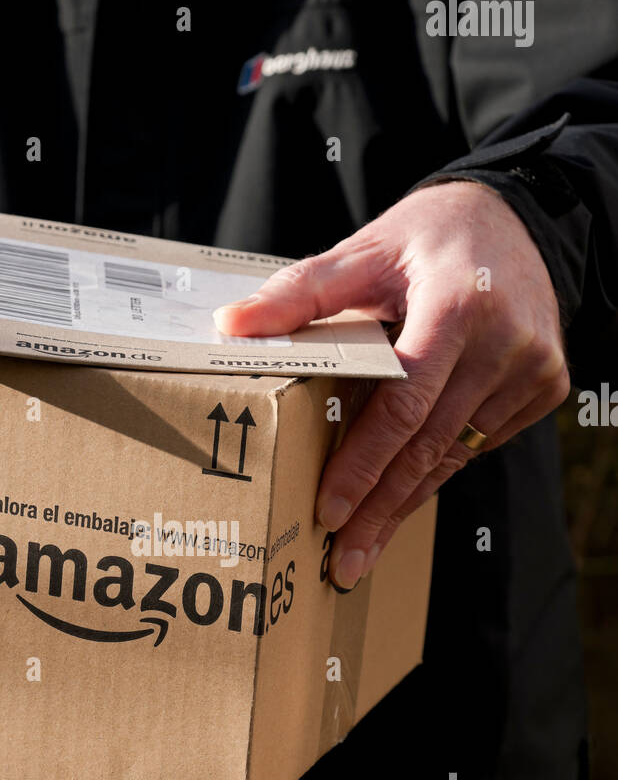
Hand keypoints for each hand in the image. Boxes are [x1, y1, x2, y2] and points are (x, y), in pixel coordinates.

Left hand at [213, 181, 568, 588]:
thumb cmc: (430, 237)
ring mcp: (533, 370)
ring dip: (406, 503)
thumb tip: (233, 326)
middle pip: (429, 446)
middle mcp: (506, 344)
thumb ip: (301, 292)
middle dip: (380, 509)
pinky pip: (478, 444)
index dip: (363, 463)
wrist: (518, 218)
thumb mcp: (365, 250)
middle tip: (342, 561)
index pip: (402, 404)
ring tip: (364, 548)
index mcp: (459, 305)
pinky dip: (436, 471)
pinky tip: (400, 502)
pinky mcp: (546, 388)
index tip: (329, 511)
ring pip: (455, 455)